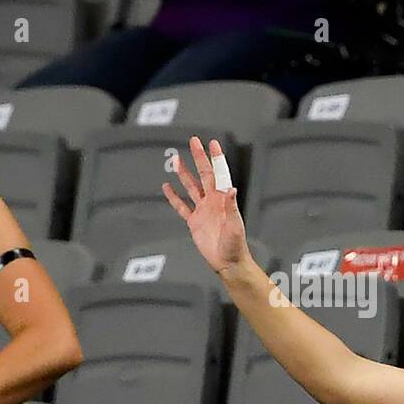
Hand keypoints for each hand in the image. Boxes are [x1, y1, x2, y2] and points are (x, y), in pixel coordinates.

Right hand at [162, 136, 250, 275]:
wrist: (228, 263)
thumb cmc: (235, 246)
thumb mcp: (235, 226)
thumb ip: (231, 207)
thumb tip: (231, 189)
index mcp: (223, 200)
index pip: (219, 174)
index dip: (215, 159)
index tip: (212, 143)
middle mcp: (212, 202)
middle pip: (204, 174)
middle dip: (199, 157)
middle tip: (194, 141)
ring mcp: (202, 210)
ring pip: (191, 187)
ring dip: (184, 173)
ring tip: (176, 159)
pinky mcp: (194, 222)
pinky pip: (182, 206)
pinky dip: (174, 197)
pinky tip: (167, 187)